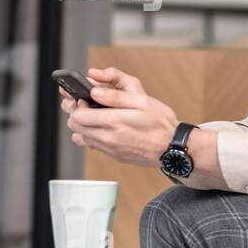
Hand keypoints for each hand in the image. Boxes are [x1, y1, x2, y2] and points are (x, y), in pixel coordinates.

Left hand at [60, 67, 179, 168]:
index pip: (78, 116)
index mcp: (114, 122)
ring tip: (95, 116)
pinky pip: (93, 146)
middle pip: (75, 127)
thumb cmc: (160, 123)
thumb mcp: (142, 101)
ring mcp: (110, 149)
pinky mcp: (114, 155)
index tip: (85, 99)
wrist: (172, 148)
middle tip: (87, 105)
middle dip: (76, 114)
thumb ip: (115, 97)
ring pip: (81, 138)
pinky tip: (104, 127)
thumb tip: (94, 92)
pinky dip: (92, 135)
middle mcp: (108, 138)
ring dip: (83, 126)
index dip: (77, 105)